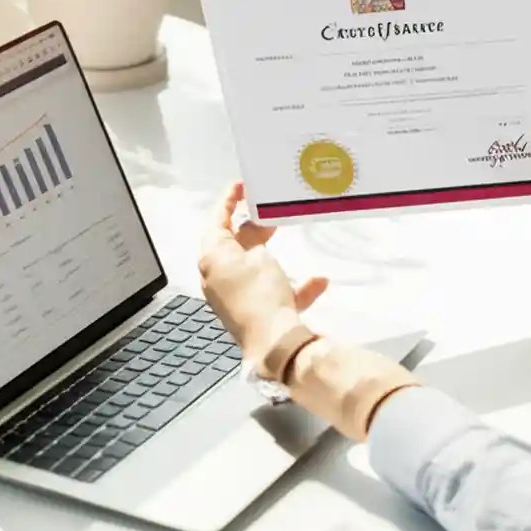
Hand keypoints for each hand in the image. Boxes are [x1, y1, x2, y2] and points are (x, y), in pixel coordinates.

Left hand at [197, 182, 328, 368]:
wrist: (274, 344)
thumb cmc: (261, 293)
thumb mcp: (260, 256)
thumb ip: (255, 241)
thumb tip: (255, 241)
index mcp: (212, 259)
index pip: (216, 221)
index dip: (228, 200)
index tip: (241, 185)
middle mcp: (216, 278)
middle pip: (232, 244)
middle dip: (252, 228)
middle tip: (269, 212)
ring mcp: (233, 297)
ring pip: (252, 267)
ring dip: (270, 255)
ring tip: (285, 238)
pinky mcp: (251, 314)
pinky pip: (270, 292)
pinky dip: (290, 285)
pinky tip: (319, 282)